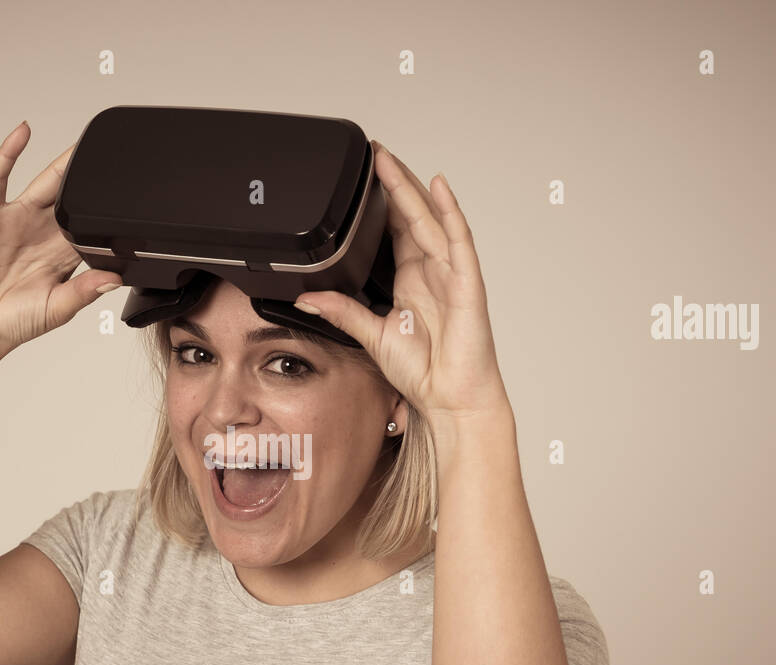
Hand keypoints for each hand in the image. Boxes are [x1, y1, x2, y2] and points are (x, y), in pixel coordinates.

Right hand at [0, 121, 122, 364]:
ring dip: (61, 162)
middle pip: (72, 196)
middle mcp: (41, 232)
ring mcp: (15, 220)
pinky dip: (9, 152)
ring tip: (82, 141)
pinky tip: (23, 132)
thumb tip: (114, 278)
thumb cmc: (14, 323)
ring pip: (44, 182)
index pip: (91, 223)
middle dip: (90, 177)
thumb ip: (85, 290)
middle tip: (114, 156)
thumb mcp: (59, 308)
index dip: (108, 208)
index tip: (132, 192)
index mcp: (62, 254)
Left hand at [293, 140, 510, 424]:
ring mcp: (451, 274)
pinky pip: (458, 241)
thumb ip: (342, 312)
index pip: (394, 230)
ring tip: (389, 162)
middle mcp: (431, 272)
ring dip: (410, 190)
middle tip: (373, 154)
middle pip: (411, 216)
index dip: (381, 202)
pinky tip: (438, 187)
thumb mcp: (370, 335)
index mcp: (410, 280)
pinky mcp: (467, 284)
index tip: (362, 178)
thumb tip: (309, 296)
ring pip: (429, 221)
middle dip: (393, 184)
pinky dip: (449, 212)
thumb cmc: (423, 372)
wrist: (450, 399)